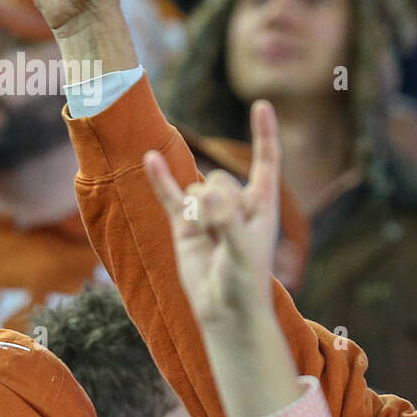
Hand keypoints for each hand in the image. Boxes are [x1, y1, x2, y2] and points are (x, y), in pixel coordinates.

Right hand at [145, 101, 280, 329]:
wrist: (225, 312)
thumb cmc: (245, 283)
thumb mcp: (243, 253)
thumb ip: (227, 222)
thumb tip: (205, 196)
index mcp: (263, 205)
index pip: (266, 161)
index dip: (264, 134)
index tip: (261, 104)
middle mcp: (237, 203)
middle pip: (221, 179)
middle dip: (218, 203)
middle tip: (224, 235)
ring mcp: (209, 212)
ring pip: (197, 189)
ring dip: (198, 213)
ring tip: (208, 241)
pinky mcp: (185, 224)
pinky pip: (170, 195)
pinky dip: (161, 179)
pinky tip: (150, 159)